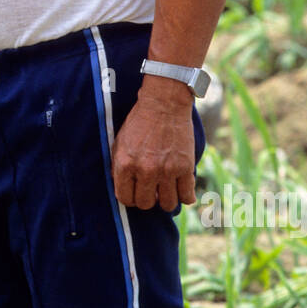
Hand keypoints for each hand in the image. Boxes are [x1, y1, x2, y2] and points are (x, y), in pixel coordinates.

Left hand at [110, 86, 196, 211]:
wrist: (164, 103)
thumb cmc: (140, 122)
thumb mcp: (119, 142)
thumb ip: (119, 167)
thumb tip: (123, 188)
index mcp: (125, 164)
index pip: (125, 198)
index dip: (130, 198)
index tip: (135, 193)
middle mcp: (146, 170)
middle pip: (146, 204)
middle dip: (147, 199)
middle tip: (151, 190)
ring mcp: (167, 170)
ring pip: (168, 204)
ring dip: (166, 200)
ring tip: (166, 190)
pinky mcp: (185, 167)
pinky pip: (187, 195)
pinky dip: (186, 196)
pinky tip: (181, 189)